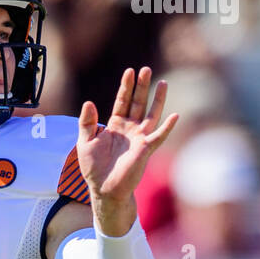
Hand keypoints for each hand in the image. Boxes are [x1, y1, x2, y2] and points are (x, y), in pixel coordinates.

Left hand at [77, 67, 177, 233]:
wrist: (104, 189)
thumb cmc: (94, 168)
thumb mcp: (84, 142)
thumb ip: (86, 123)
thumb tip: (88, 103)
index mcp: (115, 126)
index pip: (122, 101)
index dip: (126, 87)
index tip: (129, 72)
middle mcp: (130, 129)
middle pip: (138, 103)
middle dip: (142, 87)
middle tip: (145, 69)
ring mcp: (139, 138)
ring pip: (151, 115)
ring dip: (157, 99)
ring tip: (163, 82)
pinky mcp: (145, 149)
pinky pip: (159, 136)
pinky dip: (167, 127)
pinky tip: (175, 116)